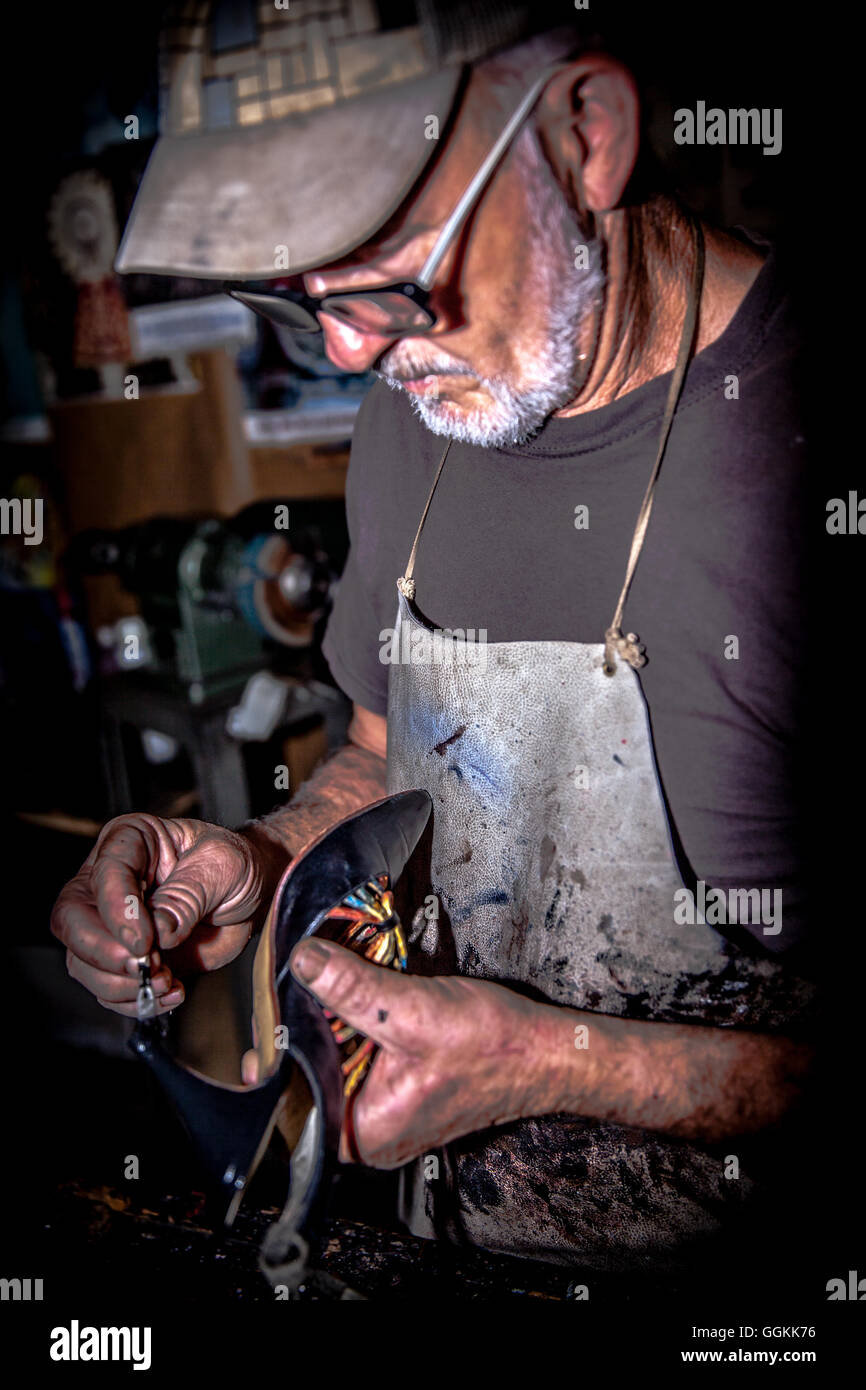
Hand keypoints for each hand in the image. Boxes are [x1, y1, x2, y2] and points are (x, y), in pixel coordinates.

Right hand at [50, 814, 266, 1016]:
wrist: (253, 893)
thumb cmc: (235, 865)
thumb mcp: (221, 867)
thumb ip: (187, 897)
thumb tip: (158, 931)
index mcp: (127, 841)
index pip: (104, 875)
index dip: (116, 911)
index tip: (143, 942)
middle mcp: (108, 882)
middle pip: (72, 922)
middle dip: (105, 954)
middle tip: (146, 968)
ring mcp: (111, 923)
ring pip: (83, 962)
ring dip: (122, 984)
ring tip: (168, 981)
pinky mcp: (126, 958)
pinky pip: (109, 989)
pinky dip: (136, 1000)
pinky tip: (171, 992)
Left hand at [287, 939, 555, 1166]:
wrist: (544, 1052)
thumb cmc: (491, 1047)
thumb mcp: (414, 1009)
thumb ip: (352, 988)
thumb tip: (304, 962)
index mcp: (363, 1132)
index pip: (291, 1100)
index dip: (273, 1054)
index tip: (265, 1014)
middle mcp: (368, 1133)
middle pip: (309, 1079)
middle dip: (304, 1031)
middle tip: (299, 986)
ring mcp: (384, 1113)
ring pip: (334, 1065)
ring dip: (332, 1025)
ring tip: (331, 986)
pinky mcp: (398, 1091)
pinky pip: (359, 1060)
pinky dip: (356, 1028)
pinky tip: (362, 999)